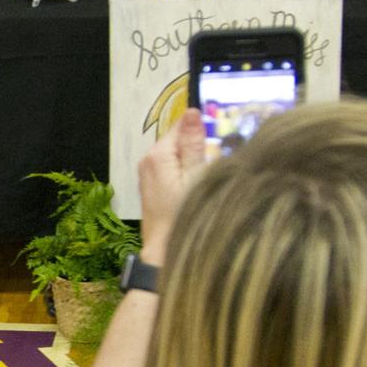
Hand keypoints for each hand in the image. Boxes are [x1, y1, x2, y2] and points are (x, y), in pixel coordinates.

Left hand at [138, 108, 207, 264]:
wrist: (165, 254)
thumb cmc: (184, 216)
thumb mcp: (197, 177)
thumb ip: (194, 144)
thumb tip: (193, 112)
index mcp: (159, 153)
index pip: (182, 125)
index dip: (202, 132)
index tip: (219, 145)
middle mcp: (148, 160)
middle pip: (178, 140)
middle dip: (198, 148)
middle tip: (214, 166)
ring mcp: (148, 175)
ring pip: (175, 156)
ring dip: (192, 162)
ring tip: (206, 179)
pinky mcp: (151, 188)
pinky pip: (171, 170)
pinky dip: (184, 174)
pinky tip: (195, 189)